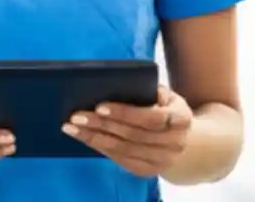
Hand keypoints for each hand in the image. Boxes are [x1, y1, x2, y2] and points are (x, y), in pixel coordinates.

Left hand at [62, 85, 193, 177]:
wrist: (182, 138)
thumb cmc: (165, 108)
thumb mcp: (165, 94)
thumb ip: (147, 89)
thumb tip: (115, 83)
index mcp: (181, 119)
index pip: (151, 118)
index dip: (125, 112)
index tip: (100, 105)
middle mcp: (175, 143)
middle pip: (132, 135)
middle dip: (102, 124)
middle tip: (77, 115)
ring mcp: (162, 160)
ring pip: (123, 150)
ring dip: (94, 138)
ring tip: (72, 127)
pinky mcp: (148, 171)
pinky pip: (120, 160)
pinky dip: (100, 148)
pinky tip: (84, 137)